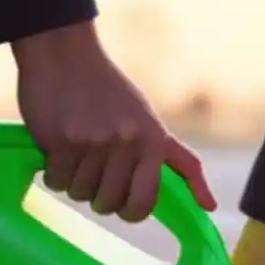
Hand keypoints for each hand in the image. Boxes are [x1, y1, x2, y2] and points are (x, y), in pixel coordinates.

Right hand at [11, 20, 215, 220]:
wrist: (65, 53)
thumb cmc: (110, 93)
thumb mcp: (152, 124)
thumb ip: (180, 163)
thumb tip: (210, 206)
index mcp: (154, 142)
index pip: (144, 202)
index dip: (131, 211)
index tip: (123, 203)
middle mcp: (127, 144)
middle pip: (109, 204)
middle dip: (99, 198)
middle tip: (94, 175)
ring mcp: (94, 144)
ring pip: (81, 194)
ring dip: (74, 183)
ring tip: (76, 156)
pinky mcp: (62, 142)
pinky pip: (56, 182)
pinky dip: (53, 174)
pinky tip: (58, 151)